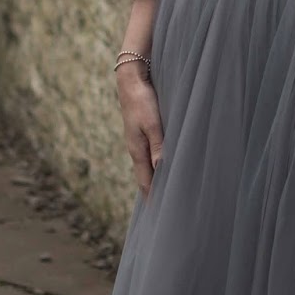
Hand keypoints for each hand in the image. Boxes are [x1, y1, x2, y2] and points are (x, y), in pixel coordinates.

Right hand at [116, 64, 163, 198]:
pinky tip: (161, 167)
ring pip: (147, 166)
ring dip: (154, 180)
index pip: (145, 181)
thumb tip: (161, 169)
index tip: (160, 214)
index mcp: (137, 150)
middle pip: (145, 177)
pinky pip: (148, 155)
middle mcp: (136, 148)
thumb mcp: (153, 123)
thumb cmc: (143, 100)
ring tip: (163, 193)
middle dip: (153, 193)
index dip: (152, 197)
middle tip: (163, 211)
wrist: (130, 79)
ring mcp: (137, 140)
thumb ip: (158, 145)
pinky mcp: (141, 132)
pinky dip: (154, 166)